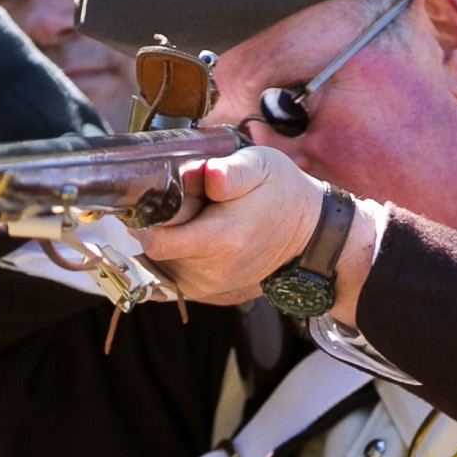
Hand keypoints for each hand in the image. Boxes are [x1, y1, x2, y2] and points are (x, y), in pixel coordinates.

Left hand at [133, 143, 375, 312]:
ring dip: (171, 239)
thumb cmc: (281, 193)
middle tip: (189, 203)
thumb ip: (232, 171)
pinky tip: (200, 234)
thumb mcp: (261, 166)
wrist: (307, 234)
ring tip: (200, 219)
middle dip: (164, 224)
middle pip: (156, 249)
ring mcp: (209, 284)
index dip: (149, 217)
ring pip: (161, 261)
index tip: (158, 198)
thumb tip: (209, 174)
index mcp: (222, 239)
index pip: (157, 241)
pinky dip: (178, 253)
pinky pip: (173, 271)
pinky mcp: (208, 290)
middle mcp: (212, 270)